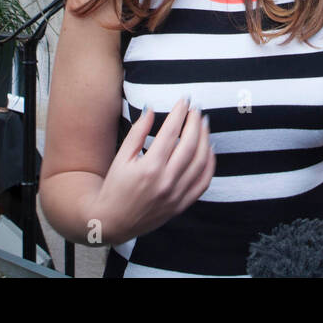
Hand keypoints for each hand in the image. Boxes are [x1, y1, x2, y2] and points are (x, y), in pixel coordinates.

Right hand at [86, 96, 215, 244]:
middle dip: (195, 123)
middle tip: (196, 109)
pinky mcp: (181, 204)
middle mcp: (166, 181)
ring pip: (201, 162)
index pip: (170, 133)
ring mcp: (176, 195)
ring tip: (203, 124)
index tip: (184, 100)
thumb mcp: (121, 157)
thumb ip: (137, 132)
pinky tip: (208, 149)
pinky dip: (210, 163)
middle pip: (189, 145)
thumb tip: (151, 109)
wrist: (112, 221)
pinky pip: (204, 182)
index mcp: (149, 168)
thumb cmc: (114, 187)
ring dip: (205, 139)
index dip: (179, 113)